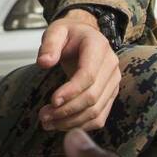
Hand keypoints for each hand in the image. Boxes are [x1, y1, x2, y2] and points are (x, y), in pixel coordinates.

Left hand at [36, 9, 120, 131]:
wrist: (85, 36)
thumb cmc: (70, 34)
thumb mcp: (56, 31)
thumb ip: (49, 44)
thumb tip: (44, 62)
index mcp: (98, 47)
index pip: (88, 75)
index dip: (71, 91)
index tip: (52, 101)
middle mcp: (111, 65)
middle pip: (92, 96)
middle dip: (66, 110)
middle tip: (43, 116)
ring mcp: (113, 81)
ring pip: (96, 110)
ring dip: (71, 121)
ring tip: (48, 122)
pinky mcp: (111, 94)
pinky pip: (100, 116)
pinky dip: (82, 125)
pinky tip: (62, 125)